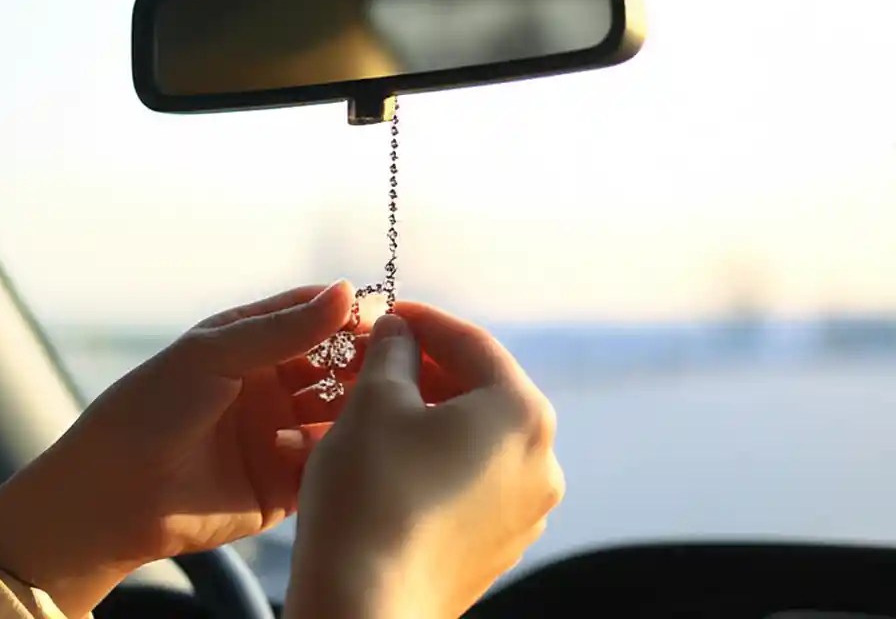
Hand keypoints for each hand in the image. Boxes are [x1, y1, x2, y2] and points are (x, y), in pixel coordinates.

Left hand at [0, 281, 355, 616]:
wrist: (115, 494)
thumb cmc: (150, 410)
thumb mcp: (214, 354)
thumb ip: (283, 329)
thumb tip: (346, 291)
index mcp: (249, 345)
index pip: (312, 317)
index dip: (346, 313)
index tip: (384, 314)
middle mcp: (270, 387)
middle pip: (335, 365)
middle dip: (362, 360)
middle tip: (394, 361)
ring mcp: (280, 435)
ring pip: (340, 414)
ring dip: (359, 407)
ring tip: (379, 404)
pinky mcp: (285, 484)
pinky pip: (329, 464)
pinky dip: (343, 454)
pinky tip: (347, 448)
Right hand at [284, 305, 564, 618]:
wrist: (365, 606)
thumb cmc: (371, 495)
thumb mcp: (374, 402)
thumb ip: (393, 352)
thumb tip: (399, 331)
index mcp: (523, 414)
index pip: (472, 343)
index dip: (422, 321)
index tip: (387, 313)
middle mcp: (540, 463)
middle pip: (476, 393)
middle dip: (418, 374)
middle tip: (370, 361)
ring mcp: (524, 512)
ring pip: (466, 442)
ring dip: (418, 419)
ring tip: (362, 412)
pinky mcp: (496, 548)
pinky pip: (463, 485)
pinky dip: (425, 462)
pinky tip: (377, 460)